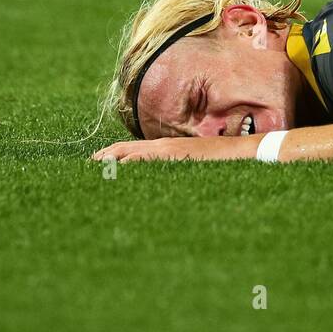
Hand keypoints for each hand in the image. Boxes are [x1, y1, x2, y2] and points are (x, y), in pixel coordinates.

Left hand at [91, 136, 253, 162]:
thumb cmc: (224, 162)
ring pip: (131, 152)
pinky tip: (114, 166)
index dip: (116, 154)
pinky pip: (144, 156)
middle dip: (107, 156)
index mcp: (169, 150)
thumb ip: (179, 171)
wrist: (244, 152)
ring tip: (93, 165)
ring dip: (112, 158)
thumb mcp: (196, 167)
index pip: (135, 150)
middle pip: (127, 148)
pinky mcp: (173, 155)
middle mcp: (164, 146)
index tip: (98, 162)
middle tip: (89, 165)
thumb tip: (165, 185)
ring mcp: (168, 149)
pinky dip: (127, 160)